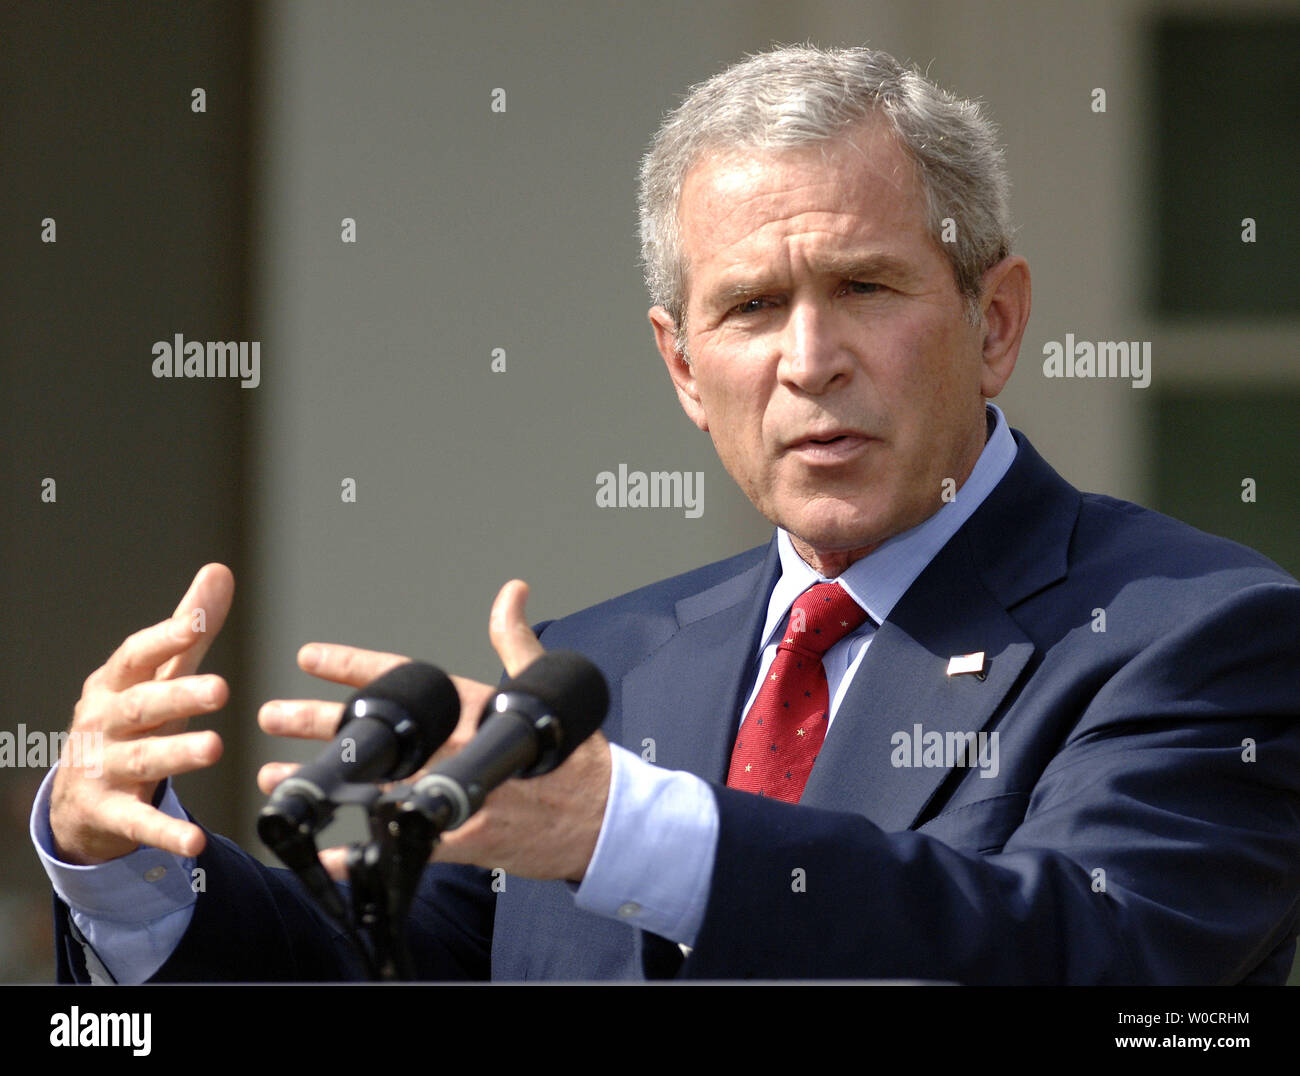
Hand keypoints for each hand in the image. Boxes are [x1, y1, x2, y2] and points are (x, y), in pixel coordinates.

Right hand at [49, 564, 233, 863]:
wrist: (79, 795)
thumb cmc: (132, 720)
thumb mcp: (158, 675)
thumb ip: (189, 629)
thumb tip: (218, 571)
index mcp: (115, 684)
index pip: (137, 655)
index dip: (165, 638)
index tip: (196, 623)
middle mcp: (103, 723)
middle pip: (141, 707)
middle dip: (178, 696)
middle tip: (221, 688)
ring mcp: (102, 769)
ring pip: (143, 760)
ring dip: (177, 755)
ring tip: (214, 748)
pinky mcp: (109, 814)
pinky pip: (139, 824)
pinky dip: (165, 834)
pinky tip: (194, 843)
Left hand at [261, 580, 610, 884]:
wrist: (603, 816)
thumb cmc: (571, 755)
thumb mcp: (542, 688)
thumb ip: (516, 639)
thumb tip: (511, 592)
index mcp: (477, 707)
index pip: (406, 677)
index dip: (354, 665)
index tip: (310, 656)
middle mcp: (462, 748)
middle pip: (377, 732)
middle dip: (319, 721)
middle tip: (273, 712)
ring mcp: (461, 795)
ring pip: (376, 787)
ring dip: (323, 782)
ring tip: (277, 775)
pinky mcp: (466, 841)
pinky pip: (402, 848)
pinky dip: (360, 856)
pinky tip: (322, 854)